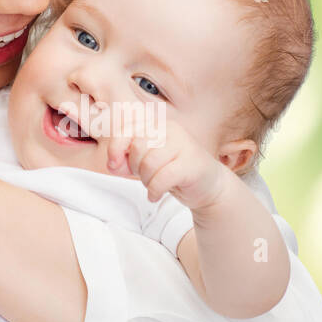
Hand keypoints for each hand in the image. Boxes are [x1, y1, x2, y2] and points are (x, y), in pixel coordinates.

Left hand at [104, 117, 228, 210]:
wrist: (209, 187)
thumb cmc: (174, 173)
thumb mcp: (145, 165)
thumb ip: (126, 162)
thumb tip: (112, 164)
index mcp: (159, 125)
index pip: (129, 127)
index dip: (115, 146)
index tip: (112, 164)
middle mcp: (172, 130)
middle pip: (138, 146)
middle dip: (135, 167)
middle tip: (146, 177)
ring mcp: (184, 145)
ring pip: (149, 162)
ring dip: (146, 180)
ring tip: (153, 186)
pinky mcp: (192, 164)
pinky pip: (163, 178)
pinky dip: (154, 191)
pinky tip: (155, 195)